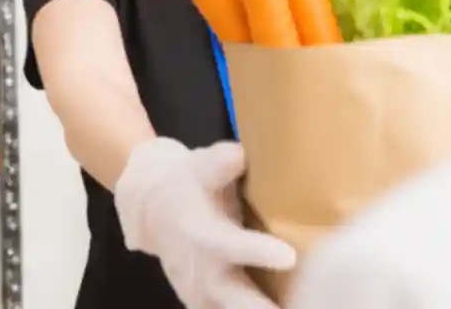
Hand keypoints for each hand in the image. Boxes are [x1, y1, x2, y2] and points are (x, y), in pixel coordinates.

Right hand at [115, 137, 295, 307]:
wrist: (152, 207)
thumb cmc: (189, 181)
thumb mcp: (202, 165)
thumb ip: (221, 163)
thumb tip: (239, 156)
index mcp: (204, 234)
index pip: (231, 246)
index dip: (258, 253)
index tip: (289, 257)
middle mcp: (202, 270)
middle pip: (235, 298)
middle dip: (261, 306)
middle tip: (298, 307)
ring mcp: (201, 292)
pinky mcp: (205, 302)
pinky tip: (287, 307)